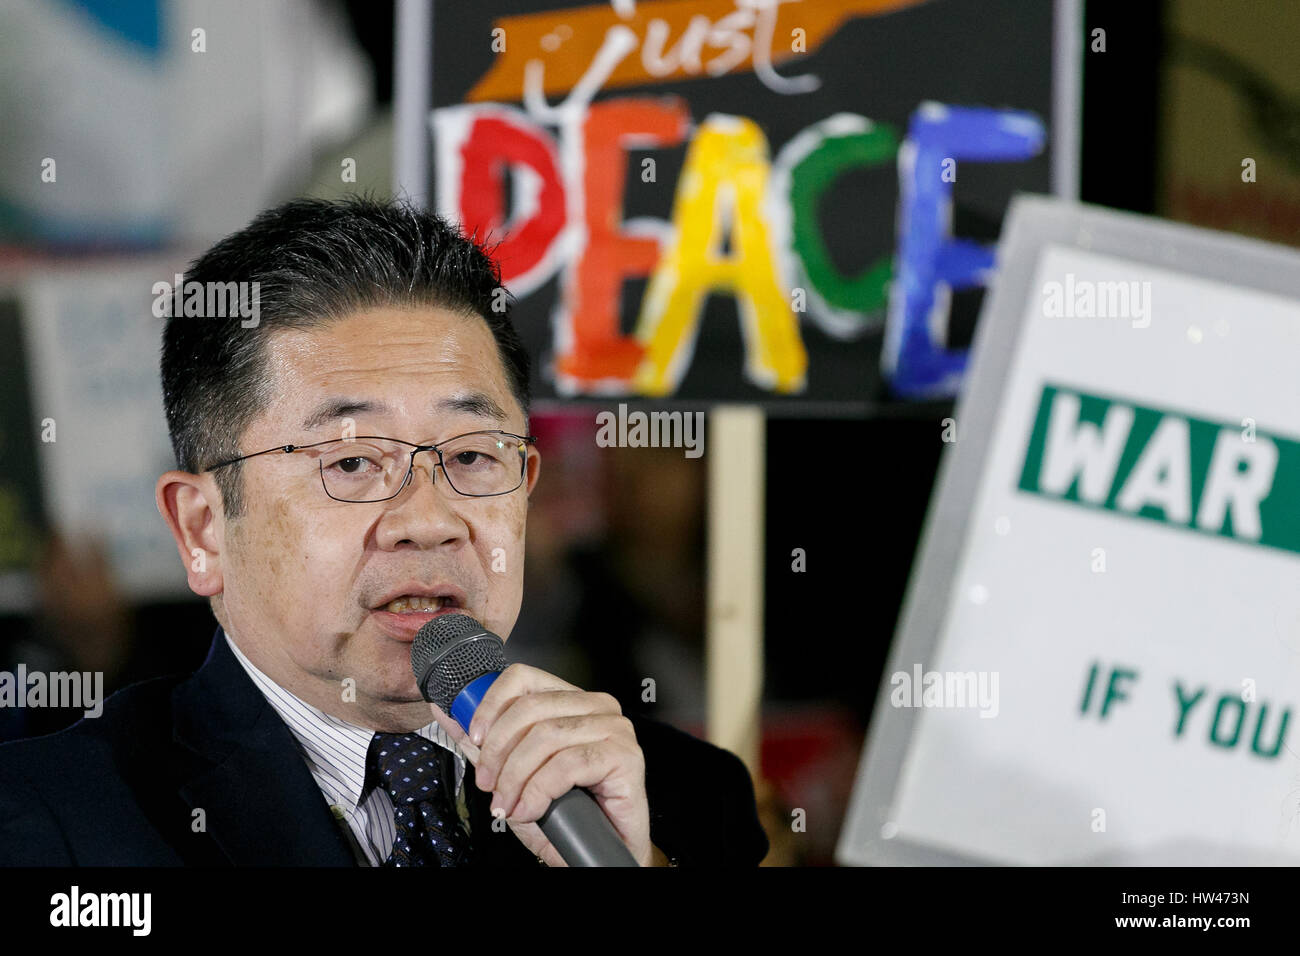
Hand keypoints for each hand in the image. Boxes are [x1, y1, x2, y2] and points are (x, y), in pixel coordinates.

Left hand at [426, 663, 652, 865]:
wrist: (602, 853)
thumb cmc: (566, 814)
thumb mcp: (514, 773)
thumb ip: (485, 743)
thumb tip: (449, 712)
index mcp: (572, 700)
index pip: (525, 677)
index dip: (491, 704)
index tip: (475, 737)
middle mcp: (597, 706)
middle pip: (531, 709)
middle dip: (498, 751)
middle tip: (488, 784)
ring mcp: (615, 729)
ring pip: (546, 736)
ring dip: (515, 777)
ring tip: (508, 804)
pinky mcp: (626, 756)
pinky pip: (567, 764)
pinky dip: (539, 791)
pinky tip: (531, 809)